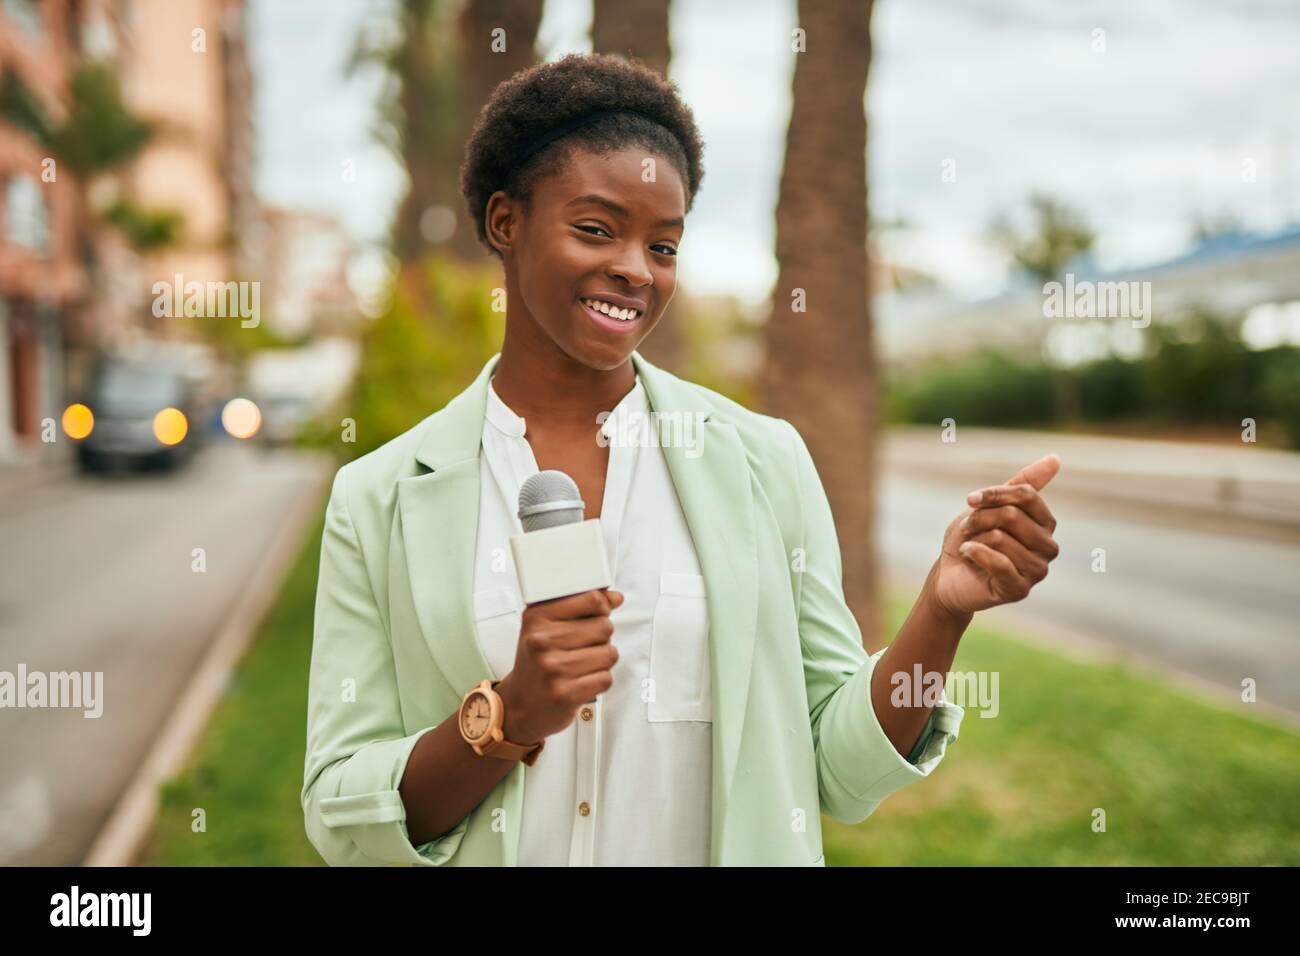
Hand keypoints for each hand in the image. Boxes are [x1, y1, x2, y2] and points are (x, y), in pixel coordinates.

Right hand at [496, 588, 623, 743]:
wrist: (520, 705)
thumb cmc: (536, 663)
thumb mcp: (547, 627)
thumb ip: (581, 607)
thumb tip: (615, 597)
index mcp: (536, 618)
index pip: (591, 599)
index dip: (602, 606)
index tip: (598, 613)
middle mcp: (542, 642)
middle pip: (604, 626)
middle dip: (601, 637)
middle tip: (584, 646)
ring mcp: (553, 669)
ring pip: (609, 653)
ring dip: (602, 660)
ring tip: (583, 664)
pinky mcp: (566, 694)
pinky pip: (605, 678)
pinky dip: (599, 680)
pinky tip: (582, 680)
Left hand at [930, 454, 1061, 616]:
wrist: (949, 576)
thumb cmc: (971, 538)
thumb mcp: (991, 506)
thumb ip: (1022, 484)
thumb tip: (1056, 458)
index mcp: (1045, 523)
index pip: (1027, 495)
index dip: (994, 494)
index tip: (970, 499)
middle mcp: (1048, 547)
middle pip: (1012, 515)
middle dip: (980, 518)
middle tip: (966, 528)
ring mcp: (1037, 570)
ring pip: (1001, 538)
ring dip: (975, 538)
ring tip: (969, 546)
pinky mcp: (1020, 589)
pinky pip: (998, 562)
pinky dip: (974, 553)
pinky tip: (966, 553)